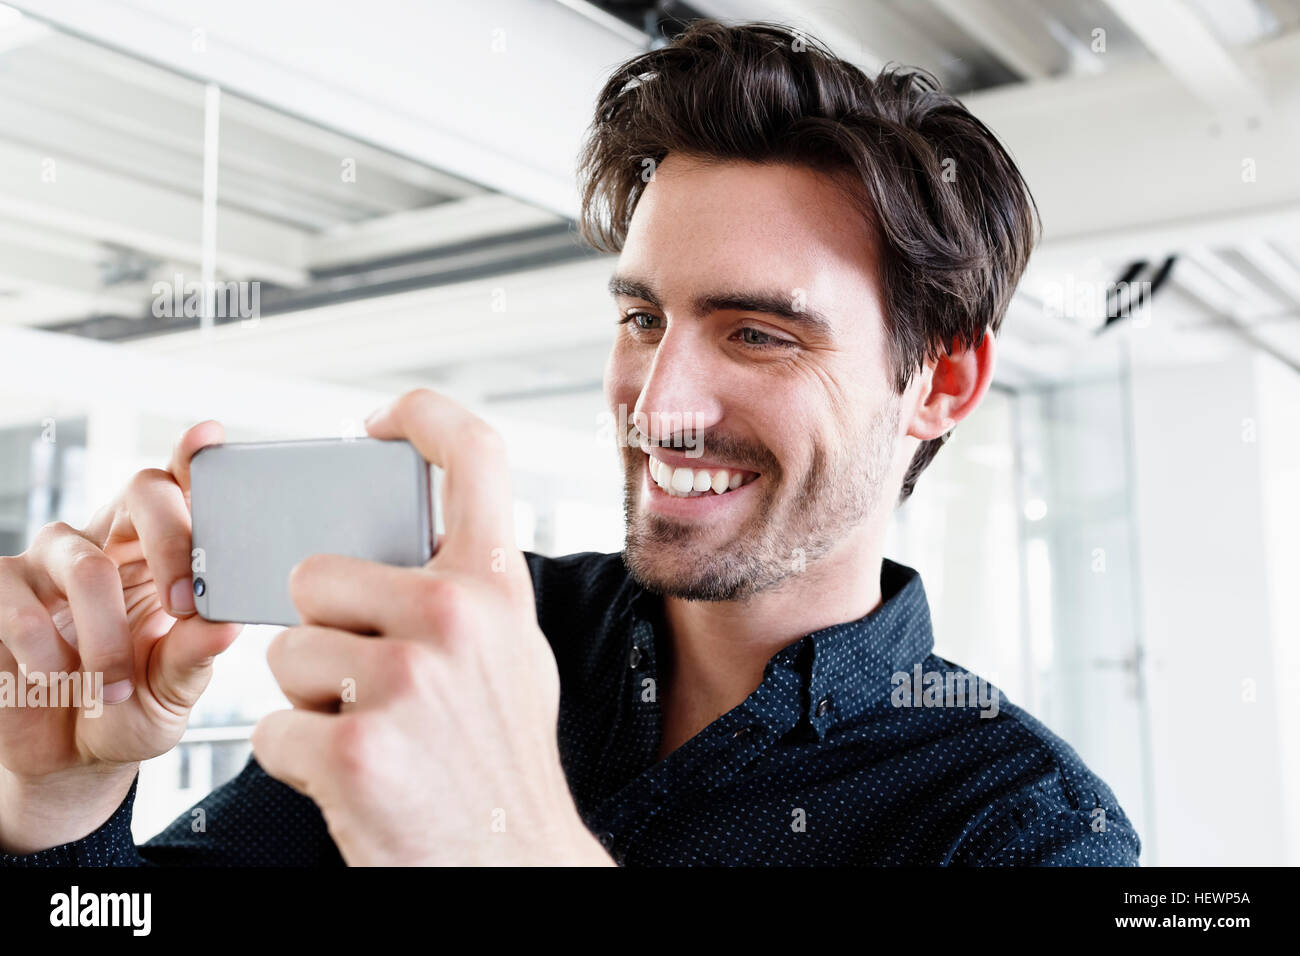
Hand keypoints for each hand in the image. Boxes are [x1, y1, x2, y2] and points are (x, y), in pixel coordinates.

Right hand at [0, 422, 242, 853]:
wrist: (67, 759)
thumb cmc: (131, 710)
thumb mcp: (173, 692)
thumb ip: (195, 656)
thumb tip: (226, 626)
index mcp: (163, 552)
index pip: (180, 487)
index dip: (192, 457)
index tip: (209, 437)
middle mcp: (110, 541)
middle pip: (141, 491)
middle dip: (173, 543)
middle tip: (187, 605)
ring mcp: (50, 562)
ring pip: (87, 564)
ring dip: (107, 637)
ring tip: (114, 687)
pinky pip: (21, 604)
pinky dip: (48, 654)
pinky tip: (58, 680)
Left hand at [251, 389, 611, 865]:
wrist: (513, 861)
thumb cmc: (500, 758)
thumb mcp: (514, 653)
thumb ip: (466, 587)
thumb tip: (403, 534)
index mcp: (495, 585)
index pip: (471, 453)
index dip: (419, 416)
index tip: (378, 425)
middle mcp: (454, 617)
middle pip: (315, 572)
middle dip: (321, 628)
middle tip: (367, 680)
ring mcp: (403, 681)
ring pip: (284, 652)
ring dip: (307, 699)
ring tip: (369, 733)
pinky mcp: (353, 749)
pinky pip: (270, 726)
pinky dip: (296, 758)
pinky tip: (351, 773)